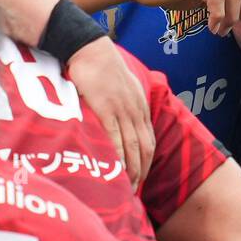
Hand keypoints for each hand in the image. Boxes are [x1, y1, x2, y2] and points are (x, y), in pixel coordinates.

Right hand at [66, 37, 153, 187]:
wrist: (90, 50)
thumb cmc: (102, 66)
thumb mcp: (124, 84)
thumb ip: (127, 102)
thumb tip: (124, 118)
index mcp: (140, 106)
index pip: (149, 141)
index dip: (147, 162)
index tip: (142, 177)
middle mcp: (135, 111)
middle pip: (144, 147)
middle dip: (142, 171)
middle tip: (136, 190)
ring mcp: (121, 110)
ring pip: (132, 146)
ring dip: (132, 169)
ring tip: (127, 187)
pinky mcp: (106, 109)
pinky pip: (115, 137)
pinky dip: (118, 156)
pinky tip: (117, 169)